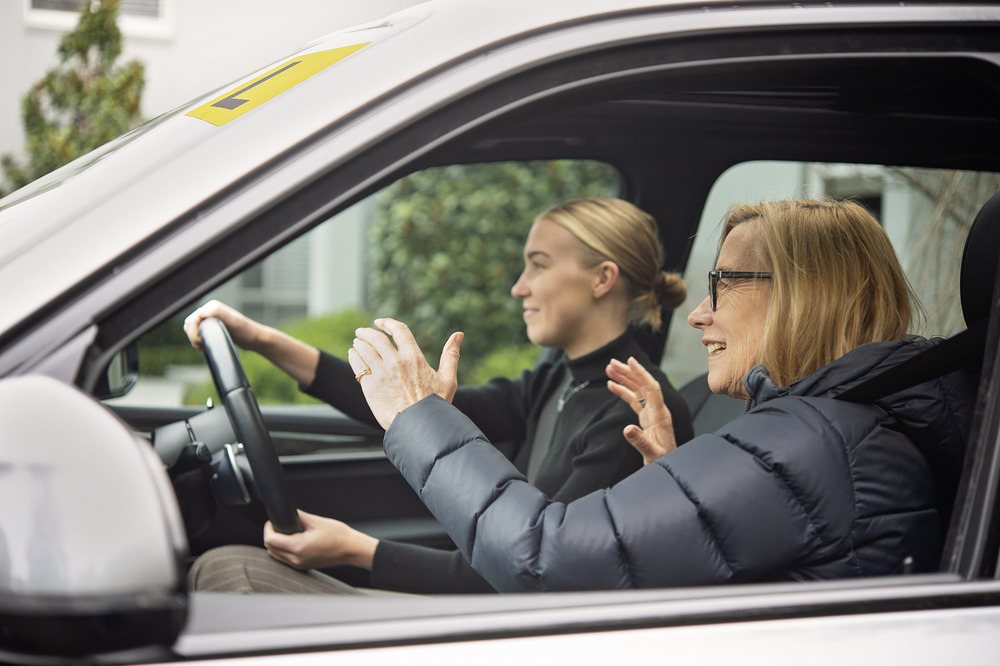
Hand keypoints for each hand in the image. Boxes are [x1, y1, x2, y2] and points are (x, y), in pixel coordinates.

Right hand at [183, 300, 262, 350]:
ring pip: (191, 330)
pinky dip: (198, 342)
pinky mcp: (211, 328)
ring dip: (195, 340)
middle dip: (193, 337)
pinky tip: (205, 348)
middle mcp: (209, 311)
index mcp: (212, 307)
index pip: (191, 320)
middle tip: (203, 347)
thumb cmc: (246, 331)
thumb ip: (216, 313)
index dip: (193, 333)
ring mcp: (210, 319)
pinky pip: (197, 334)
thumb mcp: (233, 321)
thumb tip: (199, 312)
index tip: (202, 342)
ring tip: (204, 348)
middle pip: (189, 325)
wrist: (255, 339)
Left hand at [264, 510, 377, 570]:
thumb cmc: (338, 535)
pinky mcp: (303, 567)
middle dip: (270, 536)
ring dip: (275, 545)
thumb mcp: (316, 521)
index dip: (268, 529)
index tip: (272, 522)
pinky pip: (285, 560)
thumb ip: (298, 516)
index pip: (270, 540)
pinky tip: (291, 542)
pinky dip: (282, 551)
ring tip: (284, 533)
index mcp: (298, 547)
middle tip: (278, 525)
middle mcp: (296, 559)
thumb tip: (288, 512)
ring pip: (276, 556)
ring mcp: (299, 565)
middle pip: (270, 549)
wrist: (351, 549)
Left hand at [347, 318, 462, 429]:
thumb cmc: (435, 405)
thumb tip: (459, 334)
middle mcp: (396, 363)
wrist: (417, 427)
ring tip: (357, 343)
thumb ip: (451, 355)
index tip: (380, 322)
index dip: (388, 323)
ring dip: (359, 343)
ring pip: (364, 350)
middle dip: (366, 332)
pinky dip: (354, 357)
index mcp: (414, 358)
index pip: (399, 330)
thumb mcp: (448, 379)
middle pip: (376, 338)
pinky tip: (353, 355)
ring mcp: (381, 374)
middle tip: (361, 332)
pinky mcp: (370, 387)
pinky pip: (358, 366)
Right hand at [606, 356, 676, 464]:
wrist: (668, 467)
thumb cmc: (662, 461)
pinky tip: (612, 385)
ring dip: (624, 379)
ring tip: (609, 370)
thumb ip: (640, 441)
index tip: (630, 361)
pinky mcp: (646, 418)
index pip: (652, 388)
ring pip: (638, 390)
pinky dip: (623, 391)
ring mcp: (652, 413)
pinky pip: (634, 400)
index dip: (641, 374)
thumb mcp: (651, 454)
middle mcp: (657, 410)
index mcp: (660, 415)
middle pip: (643, 385)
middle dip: (628, 372)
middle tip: (612, 363)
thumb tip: (626, 429)